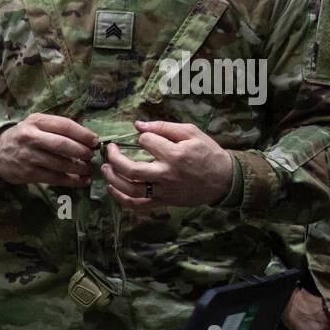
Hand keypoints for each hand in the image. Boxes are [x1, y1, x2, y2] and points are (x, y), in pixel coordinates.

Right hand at [0, 114, 98, 188]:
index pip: (65, 125)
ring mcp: (29, 156)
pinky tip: (82, 181)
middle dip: (82, 152)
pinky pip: (55, 178)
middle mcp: (31, 137)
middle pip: (63, 145)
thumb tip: (87, 138)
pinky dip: (72, 181)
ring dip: (80, 168)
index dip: (83, 134)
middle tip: (92, 156)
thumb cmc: (24, 136)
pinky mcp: (28, 173)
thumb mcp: (36, 124)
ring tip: (90, 169)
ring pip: (60, 164)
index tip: (95, 141)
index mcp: (36, 121)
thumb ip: (57, 127)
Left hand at [101, 120, 232, 208]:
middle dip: (114, 158)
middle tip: (110, 150)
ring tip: (105, 168)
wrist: (223, 180)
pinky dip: (121, 199)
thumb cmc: (208, 153)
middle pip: (131, 169)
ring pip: (130, 190)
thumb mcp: (191, 133)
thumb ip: (164, 127)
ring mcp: (163, 191)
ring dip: (112, 179)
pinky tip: (112, 188)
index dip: (143, 137)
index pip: (146, 142)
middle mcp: (166, 175)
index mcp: (175, 155)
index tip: (146, 137)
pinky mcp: (163, 202)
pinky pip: (137, 205)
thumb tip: (138, 125)